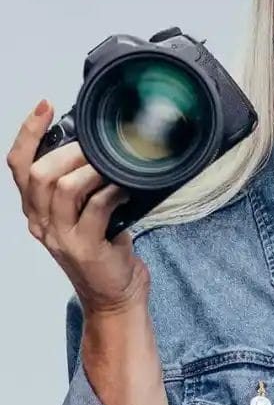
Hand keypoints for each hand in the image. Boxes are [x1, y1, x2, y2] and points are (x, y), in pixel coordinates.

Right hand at [6, 100, 149, 313]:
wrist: (114, 298)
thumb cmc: (104, 253)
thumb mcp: (83, 215)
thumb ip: (80, 187)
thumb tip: (96, 148)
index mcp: (36, 211)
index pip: (18, 166)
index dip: (28, 133)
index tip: (45, 107)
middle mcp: (41, 223)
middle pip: (38, 173)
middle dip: (68, 151)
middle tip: (95, 145)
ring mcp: (61, 237)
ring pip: (64, 188)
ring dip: (91, 170)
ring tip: (112, 167)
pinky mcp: (85, 248)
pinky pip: (96, 208)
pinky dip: (113, 192)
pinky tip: (125, 189)